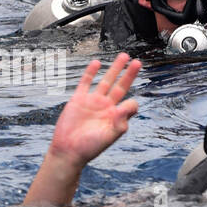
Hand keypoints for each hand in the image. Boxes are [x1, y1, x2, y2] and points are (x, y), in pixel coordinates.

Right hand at [48, 54, 141, 168]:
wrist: (68, 150)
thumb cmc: (90, 147)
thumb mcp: (109, 136)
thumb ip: (121, 121)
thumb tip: (132, 104)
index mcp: (115, 116)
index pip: (130, 103)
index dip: (132, 104)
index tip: (127, 107)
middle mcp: (106, 107)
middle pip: (121, 86)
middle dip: (129, 74)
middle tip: (137, 62)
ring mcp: (92, 101)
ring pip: (106, 81)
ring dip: (115, 68)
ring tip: (124, 56)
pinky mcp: (78, 99)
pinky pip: (86, 82)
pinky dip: (91, 72)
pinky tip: (97, 62)